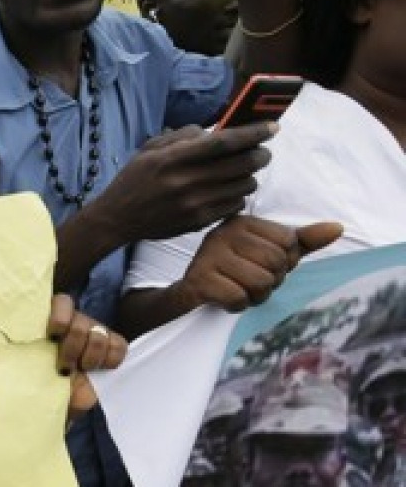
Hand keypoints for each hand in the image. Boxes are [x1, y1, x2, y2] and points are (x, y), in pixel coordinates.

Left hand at [47, 295, 126, 421]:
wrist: (62, 396)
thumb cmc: (43, 381)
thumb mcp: (35, 371)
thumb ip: (36, 358)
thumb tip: (36, 352)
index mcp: (50, 319)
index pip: (62, 303)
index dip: (59, 319)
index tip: (53, 338)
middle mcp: (73, 321)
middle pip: (79, 326)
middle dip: (72, 350)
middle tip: (65, 367)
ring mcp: (93, 330)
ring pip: (99, 336)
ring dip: (90, 358)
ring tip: (81, 369)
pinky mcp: (112, 343)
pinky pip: (118, 346)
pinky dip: (110, 360)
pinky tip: (98, 368)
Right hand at [89, 123, 274, 244]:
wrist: (118, 218)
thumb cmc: (134, 179)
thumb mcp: (150, 149)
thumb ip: (183, 136)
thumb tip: (216, 130)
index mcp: (172, 159)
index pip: (223, 142)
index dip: (252, 133)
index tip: (271, 127)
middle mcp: (185, 182)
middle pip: (242, 164)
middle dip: (260, 154)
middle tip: (262, 150)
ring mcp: (195, 204)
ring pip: (244, 185)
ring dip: (249, 175)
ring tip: (240, 171)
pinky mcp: (200, 222)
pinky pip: (236, 204)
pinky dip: (238, 194)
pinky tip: (227, 190)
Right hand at [173, 216, 341, 311]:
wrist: (189, 294)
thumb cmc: (234, 271)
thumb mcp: (268, 253)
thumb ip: (302, 241)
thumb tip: (338, 228)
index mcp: (243, 222)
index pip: (289, 243)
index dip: (283, 263)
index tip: (260, 265)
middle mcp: (224, 233)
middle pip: (276, 264)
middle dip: (270, 282)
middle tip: (249, 282)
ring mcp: (208, 255)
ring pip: (259, 283)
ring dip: (254, 297)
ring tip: (239, 290)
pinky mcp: (199, 279)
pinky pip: (238, 298)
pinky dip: (237, 306)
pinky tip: (224, 299)